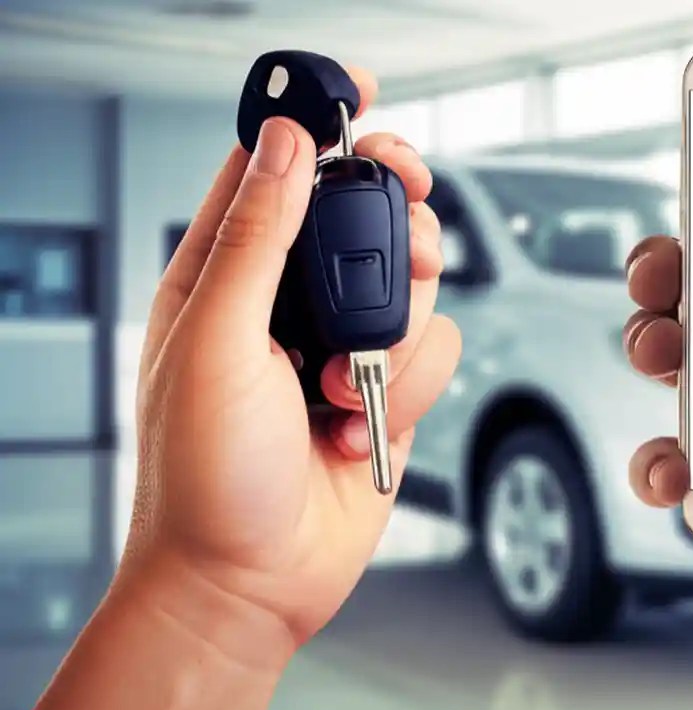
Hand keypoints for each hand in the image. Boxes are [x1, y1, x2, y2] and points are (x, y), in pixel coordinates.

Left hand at [124, 67, 460, 655]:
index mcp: (224, 274)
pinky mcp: (388, 391)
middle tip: (411, 229)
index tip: (362, 95)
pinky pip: (439, 353)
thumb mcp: (213, 342)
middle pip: (367, 214)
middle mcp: (288, 302)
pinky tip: (352, 432)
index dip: (320, 123)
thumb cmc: (203, 478)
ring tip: (341, 387)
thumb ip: (255, 237)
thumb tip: (288, 145)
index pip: (276, 168)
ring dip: (395, 336)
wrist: (249, 581)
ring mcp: (343, 346)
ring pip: (419, 284)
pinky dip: (408, 393)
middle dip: (397, 224)